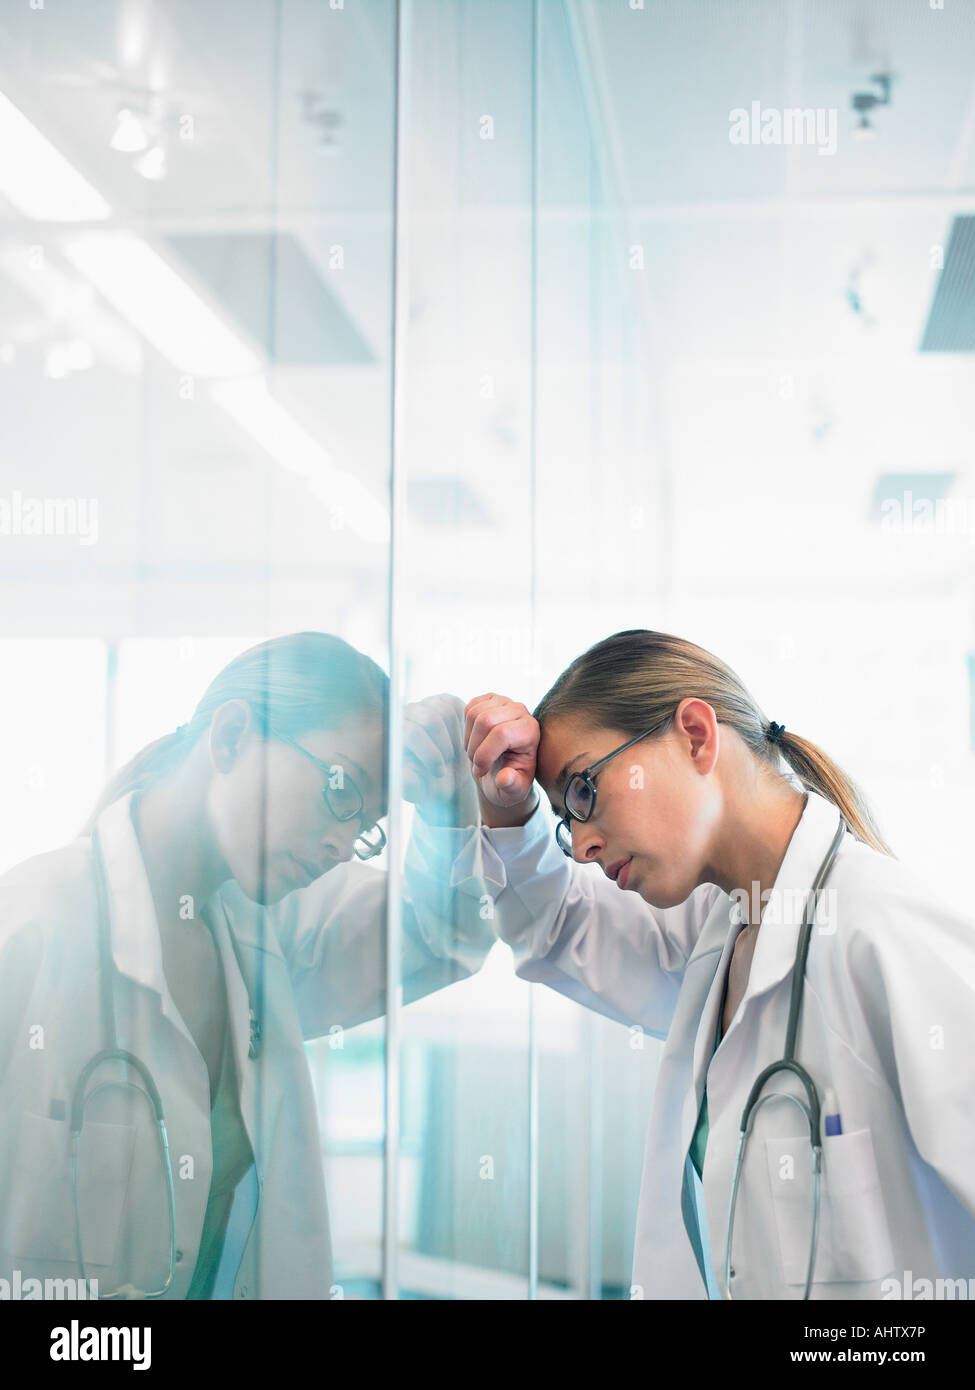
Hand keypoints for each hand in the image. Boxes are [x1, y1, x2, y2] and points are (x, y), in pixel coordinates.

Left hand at [402, 693, 478, 825]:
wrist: (448, 776)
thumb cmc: (427, 783)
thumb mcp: (419, 790)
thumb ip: (410, 785)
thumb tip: (405, 776)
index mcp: (392, 732)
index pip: (411, 732)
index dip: (429, 754)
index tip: (438, 773)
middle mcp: (404, 714)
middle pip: (429, 720)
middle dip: (442, 748)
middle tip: (445, 767)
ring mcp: (423, 705)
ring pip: (444, 712)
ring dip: (452, 739)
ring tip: (449, 756)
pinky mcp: (443, 701)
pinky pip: (457, 708)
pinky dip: (462, 729)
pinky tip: (458, 744)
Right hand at [463, 693, 539, 809]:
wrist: (503, 770)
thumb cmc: (510, 781)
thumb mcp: (514, 791)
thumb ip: (512, 786)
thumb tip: (504, 778)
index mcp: (531, 731)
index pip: (502, 733)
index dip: (485, 755)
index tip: (481, 771)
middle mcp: (520, 711)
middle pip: (485, 720)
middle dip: (474, 747)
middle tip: (477, 765)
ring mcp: (504, 702)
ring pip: (474, 714)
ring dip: (469, 740)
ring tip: (477, 754)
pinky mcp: (490, 699)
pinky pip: (469, 708)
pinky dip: (466, 729)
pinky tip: (475, 741)